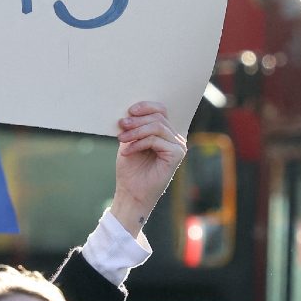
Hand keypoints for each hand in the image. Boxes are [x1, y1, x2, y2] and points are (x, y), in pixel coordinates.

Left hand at [110, 101, 187, 232]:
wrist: (132, 193)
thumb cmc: (131, 168)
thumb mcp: (129, 141)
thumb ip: (134, 125)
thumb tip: (131, 109)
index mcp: (166, 133)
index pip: (161, 110)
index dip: (146, 106)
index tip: (129, 111)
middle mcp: (176, 138)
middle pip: (158, 117)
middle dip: (137, 121)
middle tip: (121, 126)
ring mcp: (179, 146)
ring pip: (156, 127)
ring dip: (135, 131)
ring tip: (121, 139)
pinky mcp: (176, 155)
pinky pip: (156, 140)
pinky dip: (138, 143)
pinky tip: (127, 151)